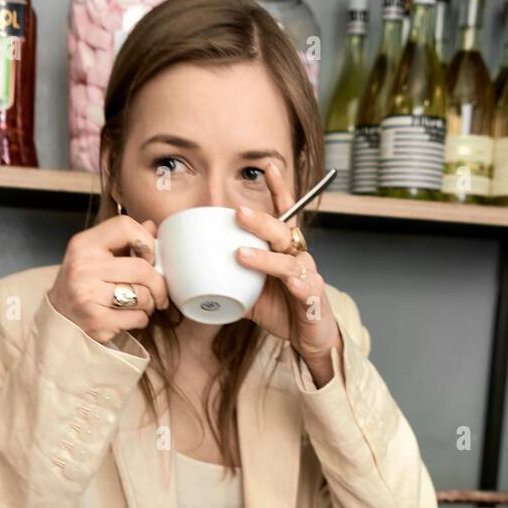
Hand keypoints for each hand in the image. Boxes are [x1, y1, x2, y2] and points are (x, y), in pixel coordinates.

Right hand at [47, 216, 169, 344]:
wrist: (59, 319)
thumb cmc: (84, 283)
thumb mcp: (96, 255)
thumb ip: (124, 240)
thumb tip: (152, 227)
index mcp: (84, 244)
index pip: (125, 227)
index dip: (146, 242)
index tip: (150, 258)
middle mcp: (83, 267)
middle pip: (141, 268)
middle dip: (158, 283)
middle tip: (159, 292)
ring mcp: (89, 295)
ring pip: (143, 296)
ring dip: (150, 303)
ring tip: (142, 304)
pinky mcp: (97, 321)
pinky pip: (138, 318)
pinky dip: (141, 319)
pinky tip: (130, 317)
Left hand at [234, 162, 341, 384]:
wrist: (310, 339)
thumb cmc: (284, 310)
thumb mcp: (251, 294)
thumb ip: (229, 282)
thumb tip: (193, 279)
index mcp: (285, 251)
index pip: (284, 215)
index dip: (278, 191)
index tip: (268, 168)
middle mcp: (299, 258)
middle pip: (282, 232)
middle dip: (262, 220)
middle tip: (239, 212)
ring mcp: (308, 278)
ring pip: (289, 261)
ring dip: (266, 257)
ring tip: (242, 254)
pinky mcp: (314, 300)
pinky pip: (306, 288)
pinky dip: (297, 285)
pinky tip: (289, 284)